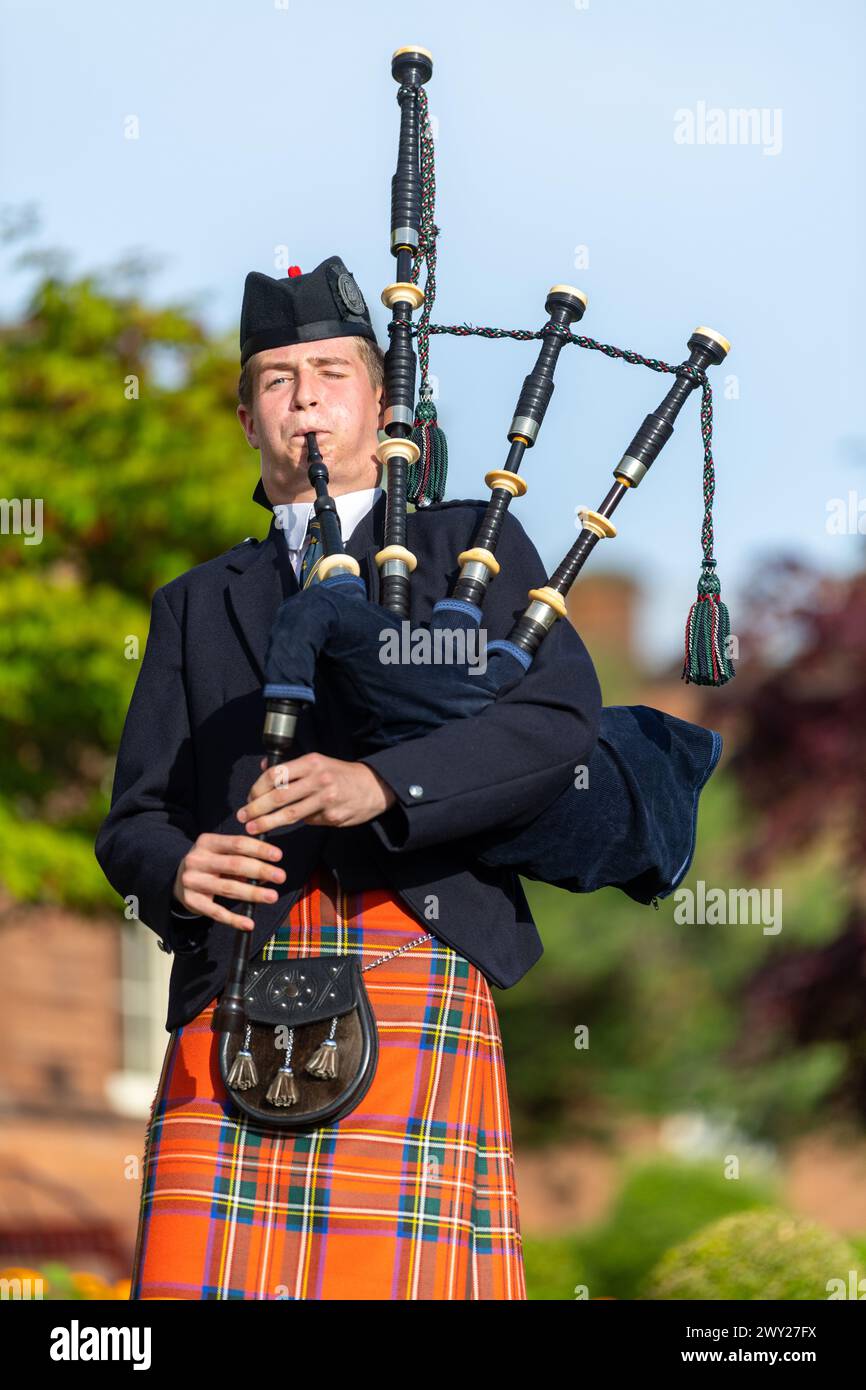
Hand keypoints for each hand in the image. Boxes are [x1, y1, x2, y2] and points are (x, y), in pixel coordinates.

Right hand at [172, 832, 285, 931]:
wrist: (177, 880)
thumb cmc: (208, 863)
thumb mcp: (220, 853)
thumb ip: (241, 858)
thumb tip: (268, 871)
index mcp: (207, 842)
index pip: (237, 843)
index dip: (259, 849)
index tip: (278, 856)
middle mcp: (198, 860)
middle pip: (235, 865)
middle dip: (261, 870)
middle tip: (281, 876)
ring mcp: (193, 881)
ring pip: (228, 888)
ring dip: (253, 893)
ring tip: (272, 896)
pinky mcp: (192, 901)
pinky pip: (216, 912)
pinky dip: (234, 919)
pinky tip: (248, 923)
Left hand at [236, 752, 396, 835]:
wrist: (374, 786)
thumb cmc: (340, 773)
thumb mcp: (317, 762)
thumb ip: (291, 767)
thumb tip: (264, 767)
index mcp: (312, 762)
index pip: (276, 774)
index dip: (258, 788)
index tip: (249, 798)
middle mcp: (319, 779)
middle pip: (279, 796)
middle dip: (256, 809)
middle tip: (243, 816)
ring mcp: (326, 799)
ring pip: (290, 814)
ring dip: (267, 823)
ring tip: (252, 828)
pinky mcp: (332, 816)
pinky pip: (308, 821)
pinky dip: (298, 822)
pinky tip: (292, 821)